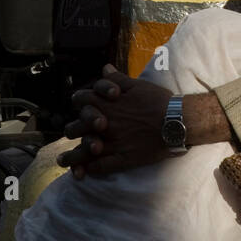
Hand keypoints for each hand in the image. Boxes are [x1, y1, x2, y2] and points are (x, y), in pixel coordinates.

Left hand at [57, 64, 171, 177]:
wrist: (177, 121)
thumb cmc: (159, 101)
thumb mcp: (137, 85)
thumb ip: (118, 79)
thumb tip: (105, 69)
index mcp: (108, 104)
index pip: (82, 100)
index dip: (80, 102)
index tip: (81, 106)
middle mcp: (106, 123)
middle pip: (77, 127)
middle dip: (72, 129)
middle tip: (70, 133)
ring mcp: (113, 143)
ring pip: (85, 152)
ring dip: (72, 157)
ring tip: (64, 161)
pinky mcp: (123, 159)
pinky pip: (101, 167)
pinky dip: (91, 170)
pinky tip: (86, 172)